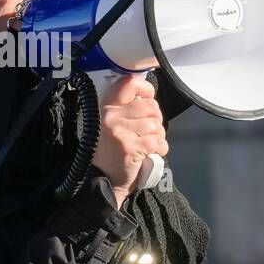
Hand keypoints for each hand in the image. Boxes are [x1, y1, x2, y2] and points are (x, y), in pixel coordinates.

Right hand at [90, 75, 167, 208]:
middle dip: (156, 119)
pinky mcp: (131, 148)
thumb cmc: (111, 152)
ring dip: (159, 136)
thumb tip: (149, 98)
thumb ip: (126, 109)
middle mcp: (111, 117)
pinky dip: (160, 149)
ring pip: (156, 125)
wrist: (103, 180)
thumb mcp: (111, 125)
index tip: (148, 98)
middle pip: (150, 106)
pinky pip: (158, 141)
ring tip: (148, 144)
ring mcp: (120, 132)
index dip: (146, 89)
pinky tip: (151, 154)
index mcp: (106, 107)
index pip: (129, 84)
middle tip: (149, 131)